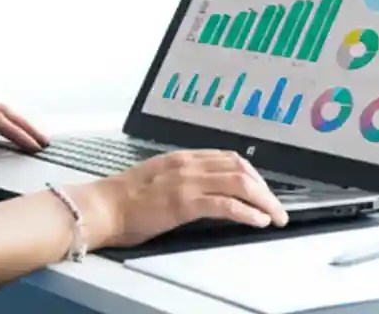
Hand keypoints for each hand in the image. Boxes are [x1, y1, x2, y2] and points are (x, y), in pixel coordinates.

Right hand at [71, 149, 289, 249]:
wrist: (102, 206)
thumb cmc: (123, 199)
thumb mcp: (157, 178)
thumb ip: (181, 178)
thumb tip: (204, 189)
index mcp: (182, 158)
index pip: (228, 158)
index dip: (252, 174)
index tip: (262, 190)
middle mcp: (188, 165)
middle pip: (240, 167)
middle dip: (265, 188)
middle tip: (275, 207)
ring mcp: (187, 182)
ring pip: (239, 183)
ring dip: (264, 201)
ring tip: (274, 216)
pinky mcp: (184, 203)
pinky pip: (225, 204)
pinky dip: (247, 212)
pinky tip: (257, 221)